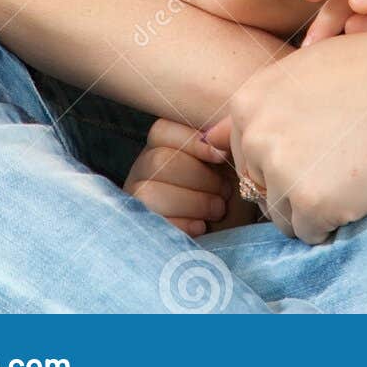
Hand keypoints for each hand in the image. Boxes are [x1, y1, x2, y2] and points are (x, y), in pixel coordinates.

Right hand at [123, 119, 258, 235]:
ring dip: (193, 202)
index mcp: (161, 146)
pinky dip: (182, 225)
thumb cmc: (229, 193)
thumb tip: (212, 134)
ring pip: (150, 192)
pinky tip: (201, 226)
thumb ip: (222, 140)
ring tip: (218, 210)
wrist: (230, 235)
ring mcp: (137, 200)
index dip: (191, 141)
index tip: (221, 156)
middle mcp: (143, 170)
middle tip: (225, 191)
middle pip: (158, 161)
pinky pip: (152, 223)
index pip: (161, 131)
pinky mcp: (142, 229)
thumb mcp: (229, 163)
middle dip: (198, 178)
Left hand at [204, 15, 366, 243]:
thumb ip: (261, 105)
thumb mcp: (304, 71)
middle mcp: (256, 135)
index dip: (287, 156)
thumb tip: (209, 140)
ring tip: (352, 169)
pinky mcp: (312, 202)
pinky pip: (311, 233)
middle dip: (296, 184)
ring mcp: (282, 169)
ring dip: (314, 205)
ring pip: (283, 215)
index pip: (248, 155)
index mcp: (247, 101)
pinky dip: (335, 221)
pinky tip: (361, 186)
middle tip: (341, 160)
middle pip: (261, 187)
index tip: (321, 144)